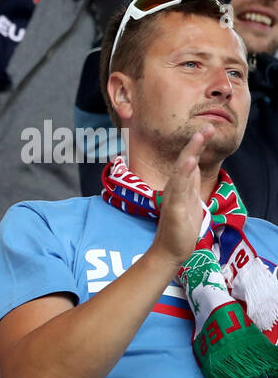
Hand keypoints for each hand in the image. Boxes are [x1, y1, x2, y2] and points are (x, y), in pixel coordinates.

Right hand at [149, 126, 210, 269]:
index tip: (207, 130)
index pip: (189, 162)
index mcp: (181, 187)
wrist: (170, 250)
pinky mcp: (175, 208)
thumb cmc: (180, 228)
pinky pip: (178, 189)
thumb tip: (191, 167)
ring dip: (190, 152)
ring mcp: (174, 198)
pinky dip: (183, 174)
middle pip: (185, 161)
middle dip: (196, 143)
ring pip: (182, 171)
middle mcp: (175, 189)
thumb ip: (189, 184)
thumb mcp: (190, 201)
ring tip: (199, 136)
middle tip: (207, 127)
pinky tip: (189, 162)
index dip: (197, 146)